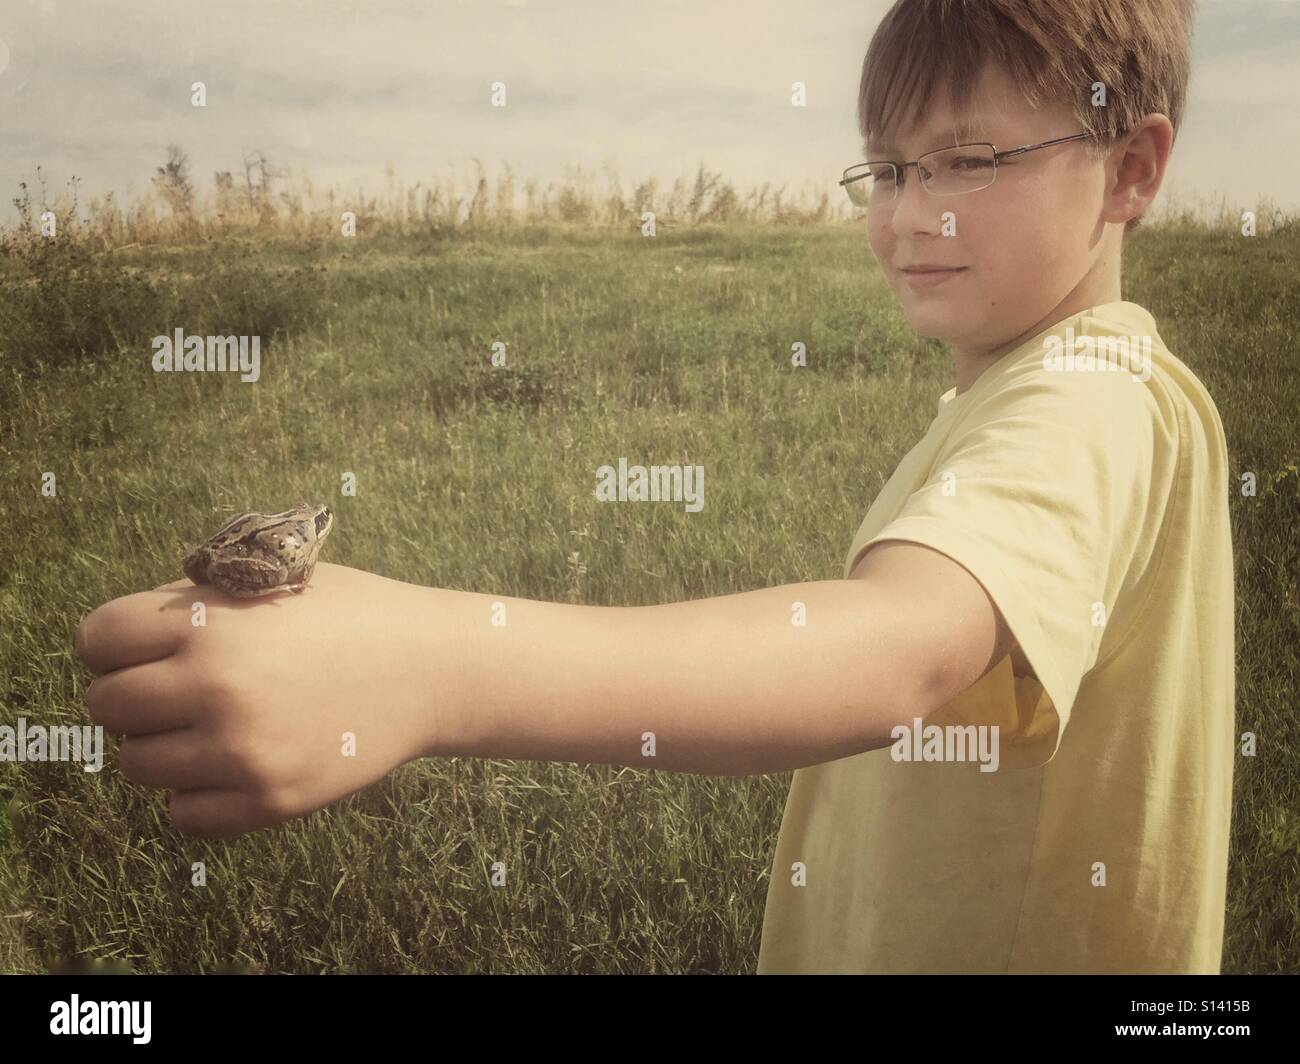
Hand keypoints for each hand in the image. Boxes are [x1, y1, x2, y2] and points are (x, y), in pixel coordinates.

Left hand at [75, 562, 446, 837]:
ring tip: (214, 726)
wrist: (433, 668)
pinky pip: (183, 814)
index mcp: (209, 623)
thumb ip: (192, 606)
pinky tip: (236, 763)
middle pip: (106, 705)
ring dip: (165, 746)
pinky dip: (199, 794)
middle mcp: (215, 687)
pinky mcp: (269, 800)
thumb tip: (117, 644)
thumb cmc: (351, 615)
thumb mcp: (271, 583)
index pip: (96, 640)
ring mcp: (240, 750)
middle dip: (135, 696)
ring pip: (137, 765)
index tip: (145, 650)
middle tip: (181, 692)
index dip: (116, 644)